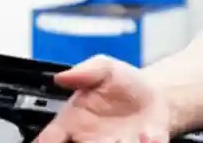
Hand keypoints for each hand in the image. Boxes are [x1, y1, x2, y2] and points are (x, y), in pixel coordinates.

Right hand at [34, 55, 173, 142]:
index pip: (49, 138)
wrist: (155, 94)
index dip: (47, 141)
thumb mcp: (104, 68)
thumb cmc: (122, 84)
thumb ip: (84, 72)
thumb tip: (61, 76)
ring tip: (122, 137)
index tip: (53, 140)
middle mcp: (88, 141)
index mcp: (71, 123)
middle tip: (101, 137)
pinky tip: (148, 135)